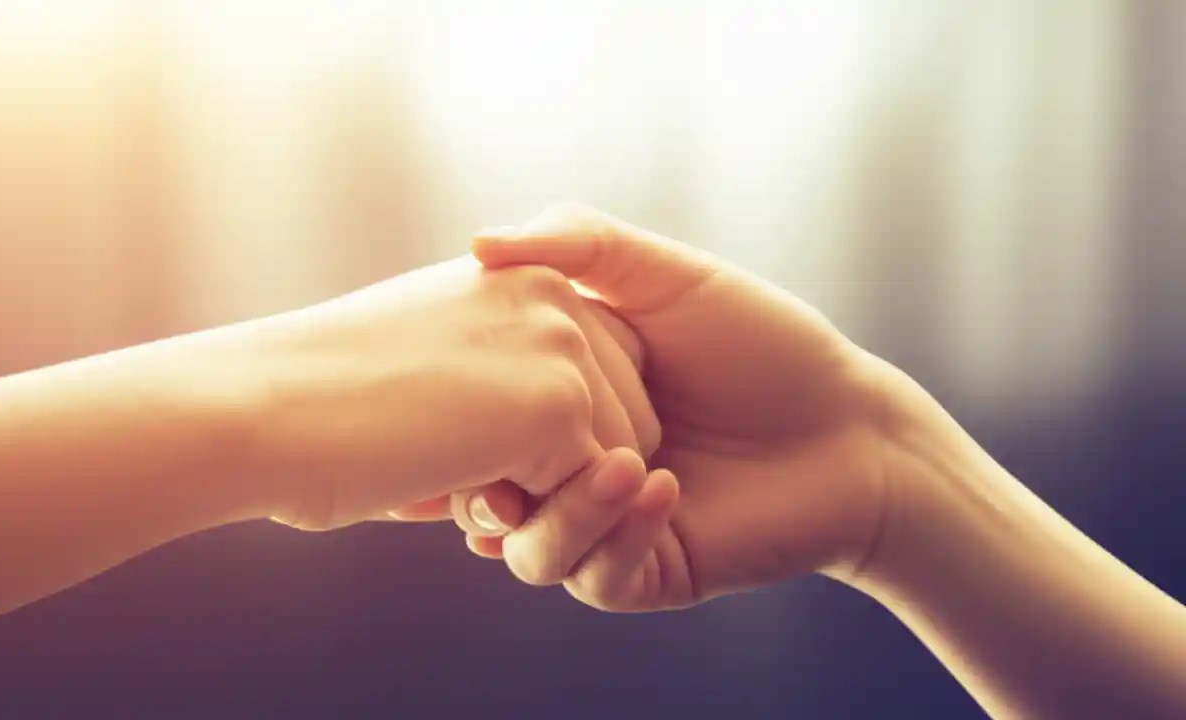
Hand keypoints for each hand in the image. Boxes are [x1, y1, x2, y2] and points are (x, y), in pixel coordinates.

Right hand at [229, 256, 657, 530]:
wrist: (259, 408)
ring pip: (614, 463)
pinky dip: (524, 513)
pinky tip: (446, 478)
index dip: (546, 437)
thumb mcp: (426, 365)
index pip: (600, 380)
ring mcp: (560, 344)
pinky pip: (584, 494)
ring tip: (445, 464)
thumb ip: (495, 386)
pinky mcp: (557, 404)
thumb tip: (526, 468)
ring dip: (543, 494)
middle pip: (626, 420)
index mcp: (522, 276)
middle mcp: (553, 293)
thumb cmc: (322, 402)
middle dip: (556, 468)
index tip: (459, 436)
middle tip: (448, 457)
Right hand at [462, 204, 899, 610]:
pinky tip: (662, 488)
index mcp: (559, 400)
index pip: (476, 419)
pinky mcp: (649, 572)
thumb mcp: (663, 274)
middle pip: (485, 497)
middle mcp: (571, 467)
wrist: (850, 424)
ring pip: (534, 551)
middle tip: (504, 458)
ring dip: (563, 513)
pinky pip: (598, 577)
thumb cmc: (760, 341)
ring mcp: (606, 525)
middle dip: (484, 484)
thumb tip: (477, 243)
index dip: (451, 414)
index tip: (435, 394)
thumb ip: (578, 243)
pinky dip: (618, 534)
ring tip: (619, 464)